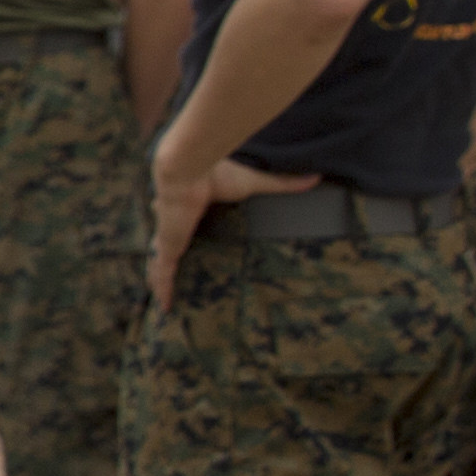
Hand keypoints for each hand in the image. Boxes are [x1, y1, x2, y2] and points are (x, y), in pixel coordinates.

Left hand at [148, 153, 317, 308]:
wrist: (189, 168)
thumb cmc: (218, 172)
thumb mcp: (254, 183)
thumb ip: (282, 184)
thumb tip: (315, 178)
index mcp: (189, 206)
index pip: (182, 222)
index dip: (181, 231)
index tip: (183, 237)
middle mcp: (174, 224)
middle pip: (166, 247)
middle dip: (167, 260)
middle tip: (174, 275)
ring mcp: (168, 237)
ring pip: (160, 265)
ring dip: (161, 281)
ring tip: (166, 299)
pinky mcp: (167, 247)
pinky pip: (162, 273)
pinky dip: (163, 290)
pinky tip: (164, 307)